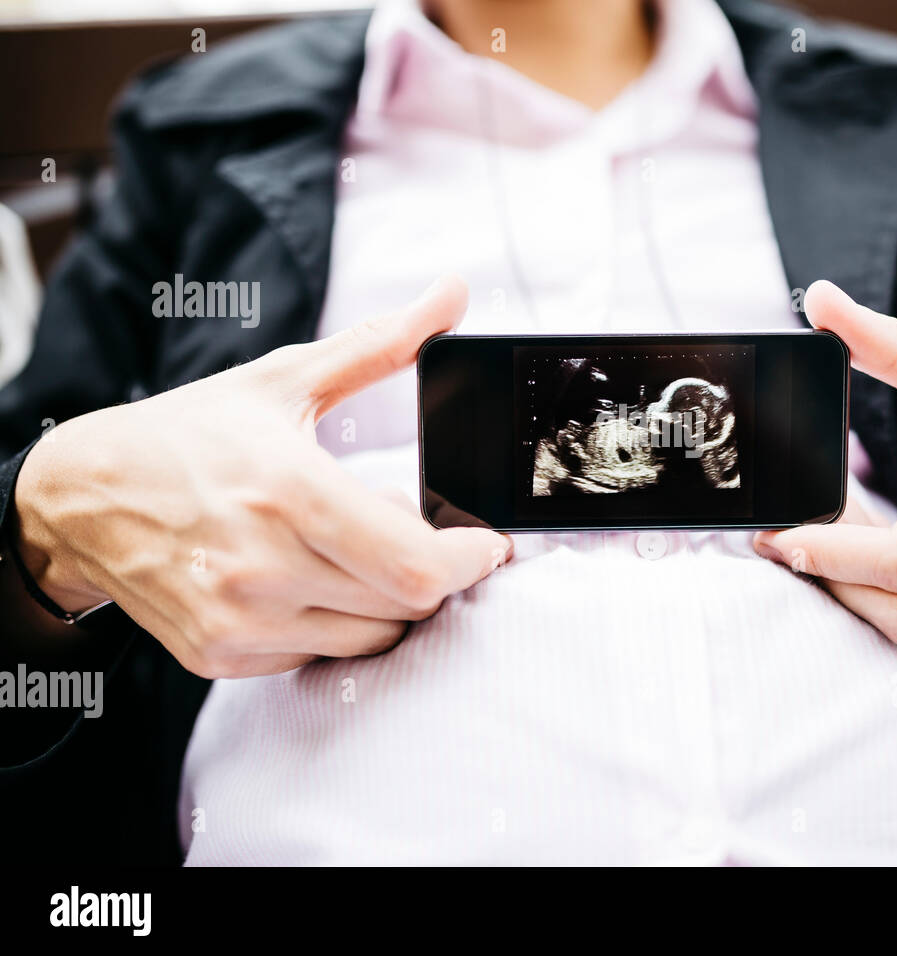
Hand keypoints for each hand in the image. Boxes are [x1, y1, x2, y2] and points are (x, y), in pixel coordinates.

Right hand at [14, 277, 509, 677]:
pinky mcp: (221, 655)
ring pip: (369, 638)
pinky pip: (318, 656)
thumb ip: (381, 345)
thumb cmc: (189, 435)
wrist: (80, 497)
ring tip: (353, 547)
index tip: (487, 542)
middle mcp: (263, 567)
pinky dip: (337, 621)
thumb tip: (453, 294)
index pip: (417, 565)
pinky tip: (311, 576)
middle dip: (431, 570)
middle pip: (405, 606)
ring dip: (386, 599)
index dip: (469, 560)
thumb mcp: (284, 380)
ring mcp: (239, 620)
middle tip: (411, 530)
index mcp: (289, 492)